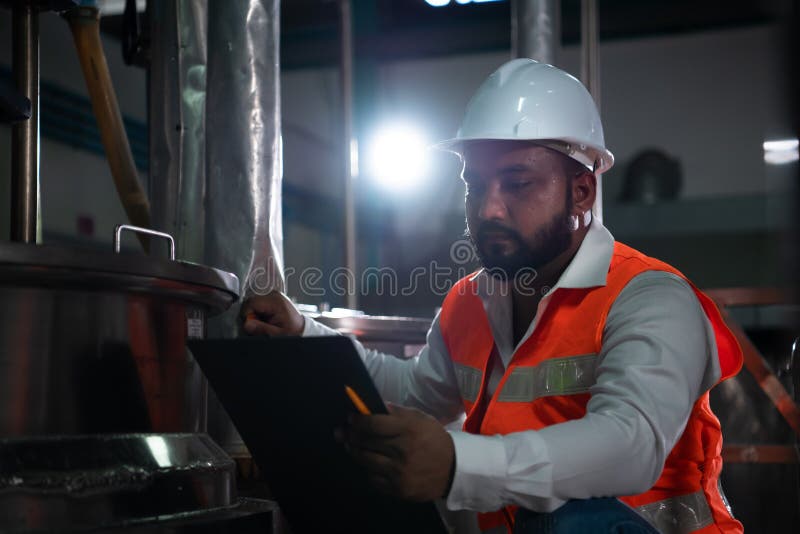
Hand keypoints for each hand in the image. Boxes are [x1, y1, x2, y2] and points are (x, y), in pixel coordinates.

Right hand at [241, 291, 303, 335]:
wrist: (300, 328)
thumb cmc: (293, 330)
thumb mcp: (277, 333)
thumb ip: (261, 329)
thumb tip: (247, 324)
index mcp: (275, 301)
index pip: (251, 303)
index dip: (248, 315)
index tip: (252, 324)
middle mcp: (274, 295)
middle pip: (252, 302)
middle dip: (252, 315)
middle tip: (261, 324)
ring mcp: (273, 295)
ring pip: (254, 303)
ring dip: (256, 314)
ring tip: (266, 322)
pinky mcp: (272, 298)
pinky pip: (259, 304)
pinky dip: (260, 312)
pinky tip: (267, 318)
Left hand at [340, 404, 454, 500]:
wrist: (453, 469)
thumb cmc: (434, 439)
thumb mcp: (420, 419)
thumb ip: (396, 412)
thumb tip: (372, 406)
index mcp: (408, 430)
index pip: (373, 424)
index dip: (357, 421)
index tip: (350, 418)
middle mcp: (402, 451)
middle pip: (366, 442)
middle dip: (350, 435)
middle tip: (342, 432)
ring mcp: (399, 472)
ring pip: (366, 460)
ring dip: (354, 451)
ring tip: (350, 446)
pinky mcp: (398, 489)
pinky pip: (373, 478)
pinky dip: (368, 470)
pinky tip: (368, 464)